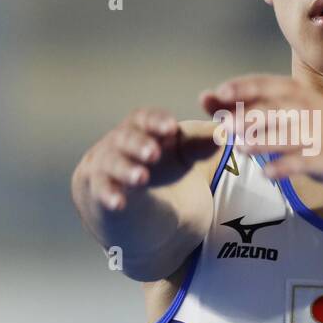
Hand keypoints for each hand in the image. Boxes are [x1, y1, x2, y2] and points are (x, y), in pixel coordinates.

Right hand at [81, 108, 219, 210]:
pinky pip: (101, 192)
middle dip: (139, 145)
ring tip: (141, 178)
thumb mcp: (183, 155)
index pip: (145, 118)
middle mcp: (119, 143)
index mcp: (141, 127)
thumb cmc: (161, 168)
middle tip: (154, 153)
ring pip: (112, 164)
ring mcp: (106, 167)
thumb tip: (223, 133)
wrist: (134, 202)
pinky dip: (109, 196)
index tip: (171, 128)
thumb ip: (201, 144)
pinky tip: (119, 203)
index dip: (157, 122)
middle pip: (125, 139)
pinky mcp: (99, 192)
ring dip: (126, 170)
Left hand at [198, 74, 322, 182]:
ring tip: (240, 149)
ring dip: (262, 142)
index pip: (263, 85)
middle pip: (273, 110)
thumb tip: (204, 98)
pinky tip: (267, 174)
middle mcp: (302, 109)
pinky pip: (302, 163)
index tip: (219, 93)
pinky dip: (284, 167)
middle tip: (224, 127)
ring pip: (285, 137)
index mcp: (289, 91)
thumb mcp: (278, 103)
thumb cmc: (307, 116)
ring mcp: (313, 134)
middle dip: (248, 118)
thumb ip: (239, 102)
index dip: (241, 88)